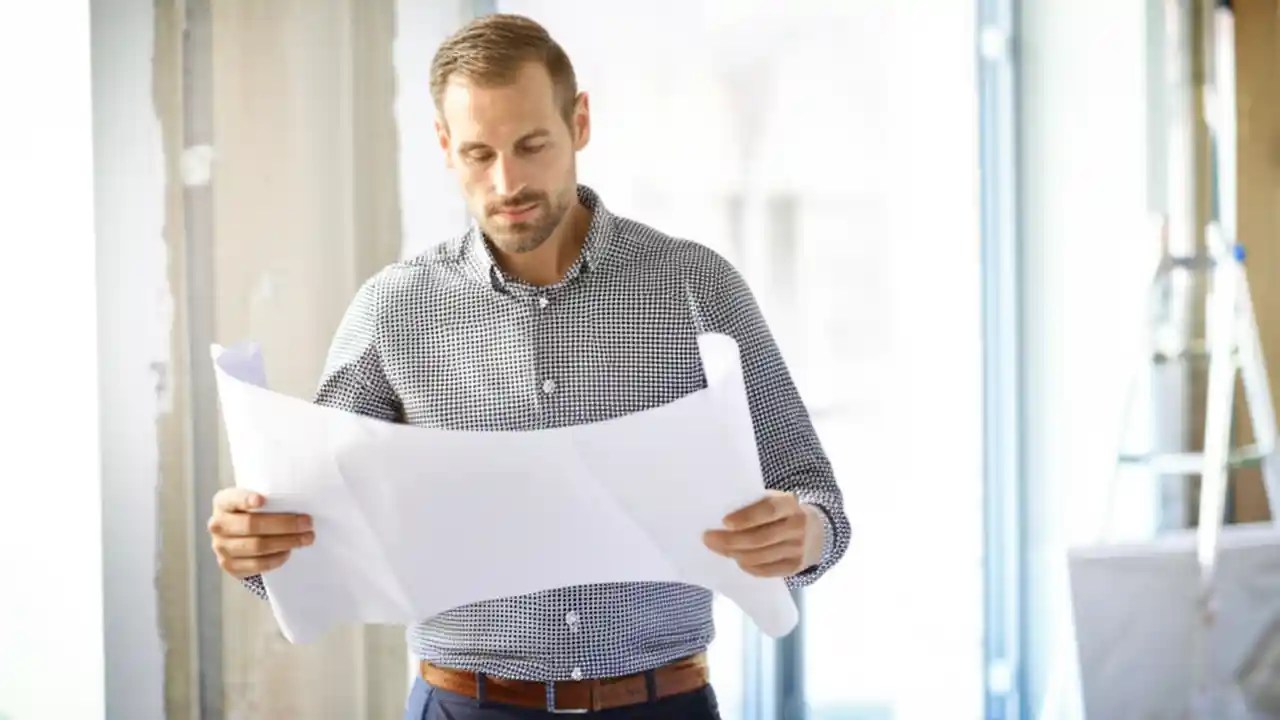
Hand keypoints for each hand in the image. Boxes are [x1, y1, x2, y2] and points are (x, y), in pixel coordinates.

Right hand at [207, 488, 313, 579]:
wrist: (240, 536)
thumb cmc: (255, 513)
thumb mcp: (258, 500)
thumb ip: (270, 498)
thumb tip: (300, 501)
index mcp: (223, 502)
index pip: (233, 499)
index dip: (245, 499)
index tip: (262, 500)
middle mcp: (218, 524)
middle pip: (251, 525)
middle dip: (284, 524)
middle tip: (307, 523)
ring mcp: (221, 547)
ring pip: (256, 546)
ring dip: (285, 542)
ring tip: (305, 539)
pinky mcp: (228, 565)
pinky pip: (255, 565)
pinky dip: (275, 559)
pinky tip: (288, 552)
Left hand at [703, 491, 824, 577]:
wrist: (817, 531)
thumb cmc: (783, 512)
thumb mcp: (775, 500)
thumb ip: (755, 505)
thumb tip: (719, 515)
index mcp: (790, 504)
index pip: (768, 510)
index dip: (746, 517)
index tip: (724, 522)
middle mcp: (797, 527)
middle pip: (760, 538)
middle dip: (731, 541)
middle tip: (709, 539)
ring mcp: (798, 549)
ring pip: (761, 557)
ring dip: (736, 554)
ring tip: (720, 549)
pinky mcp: (795, 567)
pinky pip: (767, 571)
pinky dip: (749, 567)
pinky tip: (737, 560)